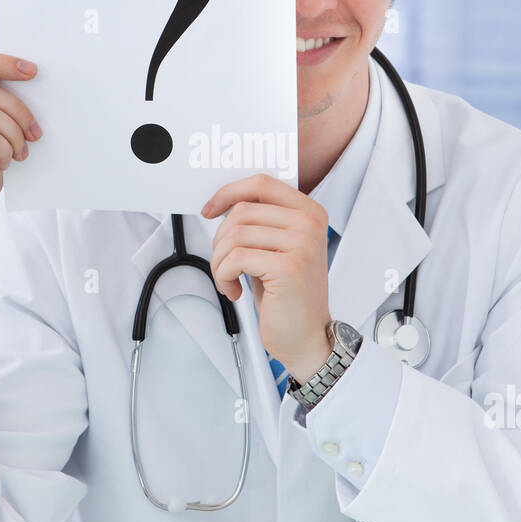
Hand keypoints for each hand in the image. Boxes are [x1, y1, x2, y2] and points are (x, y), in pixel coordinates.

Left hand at [202, 174, 332, 383]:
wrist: (307, 338)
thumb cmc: (288, 296)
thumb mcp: (277, 249)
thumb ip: (261, 222)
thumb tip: (224, 204)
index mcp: (310, 212)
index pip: (260, 184)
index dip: (228, 193)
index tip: (210, 210)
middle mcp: (310, 223)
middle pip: (242, 211)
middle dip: (220, 240)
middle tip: (224, 265)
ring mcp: (302, 244)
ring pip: (234, 235)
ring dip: (219, 261)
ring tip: (228, 279)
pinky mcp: (288, 267)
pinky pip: (235, 259)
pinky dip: (224, 276)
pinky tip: (235, 290)